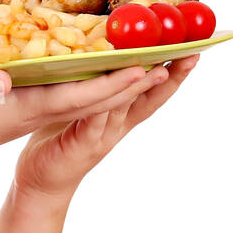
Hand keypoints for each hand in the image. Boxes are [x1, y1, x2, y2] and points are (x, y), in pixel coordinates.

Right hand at [0, 62, 167, 170]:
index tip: (148, 68)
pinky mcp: (46, 102)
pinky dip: (115, 75)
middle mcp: (51, 109)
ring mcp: (51, 107)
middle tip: (185, 57)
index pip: (85, 97)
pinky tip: (128, 60)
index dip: (115, 83)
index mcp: (36, 108)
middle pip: (108, 96)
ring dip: (138, 76)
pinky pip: (91, 88)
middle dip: (145, 79)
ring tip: (171, 55)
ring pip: (105, 93)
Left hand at [13, 54, 199, 198]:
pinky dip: (106, 108)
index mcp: (118, 117)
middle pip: (149, 99)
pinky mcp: (82, 144)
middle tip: (191, 55)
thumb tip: (95, 53)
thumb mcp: (78, 109)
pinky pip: (95, 123)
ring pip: (126, 108)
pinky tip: (114, 94)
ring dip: (143, 88)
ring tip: (162, 69)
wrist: (41, 182)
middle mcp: (116, 127)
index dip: (172, 72)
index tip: (190, 50)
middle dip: (172, 77)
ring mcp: (101, 136)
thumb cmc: (56, 141)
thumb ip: (89, 87)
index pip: (151, 92)